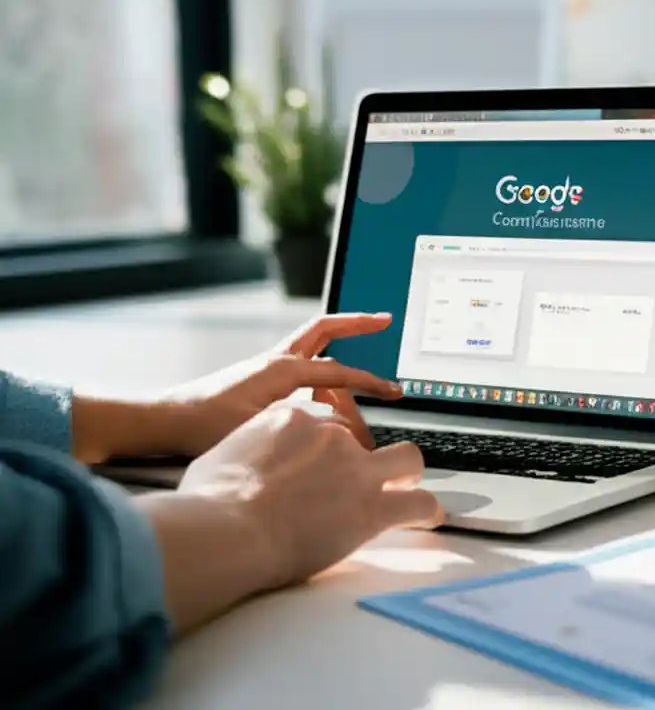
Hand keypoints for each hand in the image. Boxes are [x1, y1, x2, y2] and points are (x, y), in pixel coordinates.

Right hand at [142, 402, 442, 631]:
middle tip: (360, 477)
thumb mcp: (218, 459)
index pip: (320, 425)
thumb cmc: (209, 504)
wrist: (227, 529)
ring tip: (406, 488)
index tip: (319, 466)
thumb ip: (242, 455)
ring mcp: (355, 468)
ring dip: (407, 474)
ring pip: (405, 458)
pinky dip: (426, 510)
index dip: (321, 450)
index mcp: (289, 420)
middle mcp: (328, 436)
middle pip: (362, 437)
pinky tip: (429, 517)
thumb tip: (239, 469)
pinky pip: (417, 503)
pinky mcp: (373, 505)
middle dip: (364, 456)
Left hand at [160, 313, 401, 455]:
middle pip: (326, 329)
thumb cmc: (203, 426)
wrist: (165, 420)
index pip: (338, 372)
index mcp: (281, 369)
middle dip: (358, 323)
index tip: (394, 393)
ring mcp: (268, 366)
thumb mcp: (259, 429)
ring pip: (315, 348)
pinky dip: (322, 379)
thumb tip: (338, 428)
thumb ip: (302, 425)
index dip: (370, 383)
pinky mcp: (261, 377)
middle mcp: (276, 360)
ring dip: (342, 358)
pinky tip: (329, 403)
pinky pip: (302, 368)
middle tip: (385, 320)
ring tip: (365, 386)